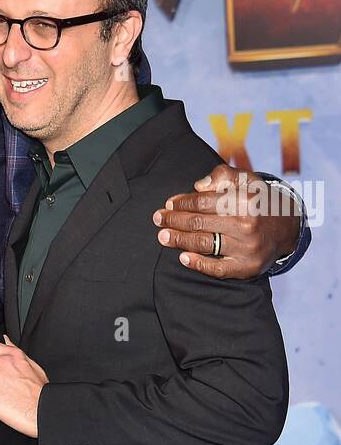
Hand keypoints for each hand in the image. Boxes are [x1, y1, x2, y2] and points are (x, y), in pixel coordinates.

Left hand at [153, 164, 300, 277]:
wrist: (287, 229)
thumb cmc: (259, 201)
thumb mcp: (248, 180)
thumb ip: (223, 175)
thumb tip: (198, 186)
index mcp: (246, 201)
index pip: (204, 202)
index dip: (183, 203)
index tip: (169, 204)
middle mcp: (248, 225)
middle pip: (200, 223)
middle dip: (174, 220)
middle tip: (158, 219)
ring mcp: (247, 249)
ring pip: (204, 244)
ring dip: (179, 241)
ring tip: (163, 237)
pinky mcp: (247, 268)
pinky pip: (217, 269)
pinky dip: (198, 264)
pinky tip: (183, 257)